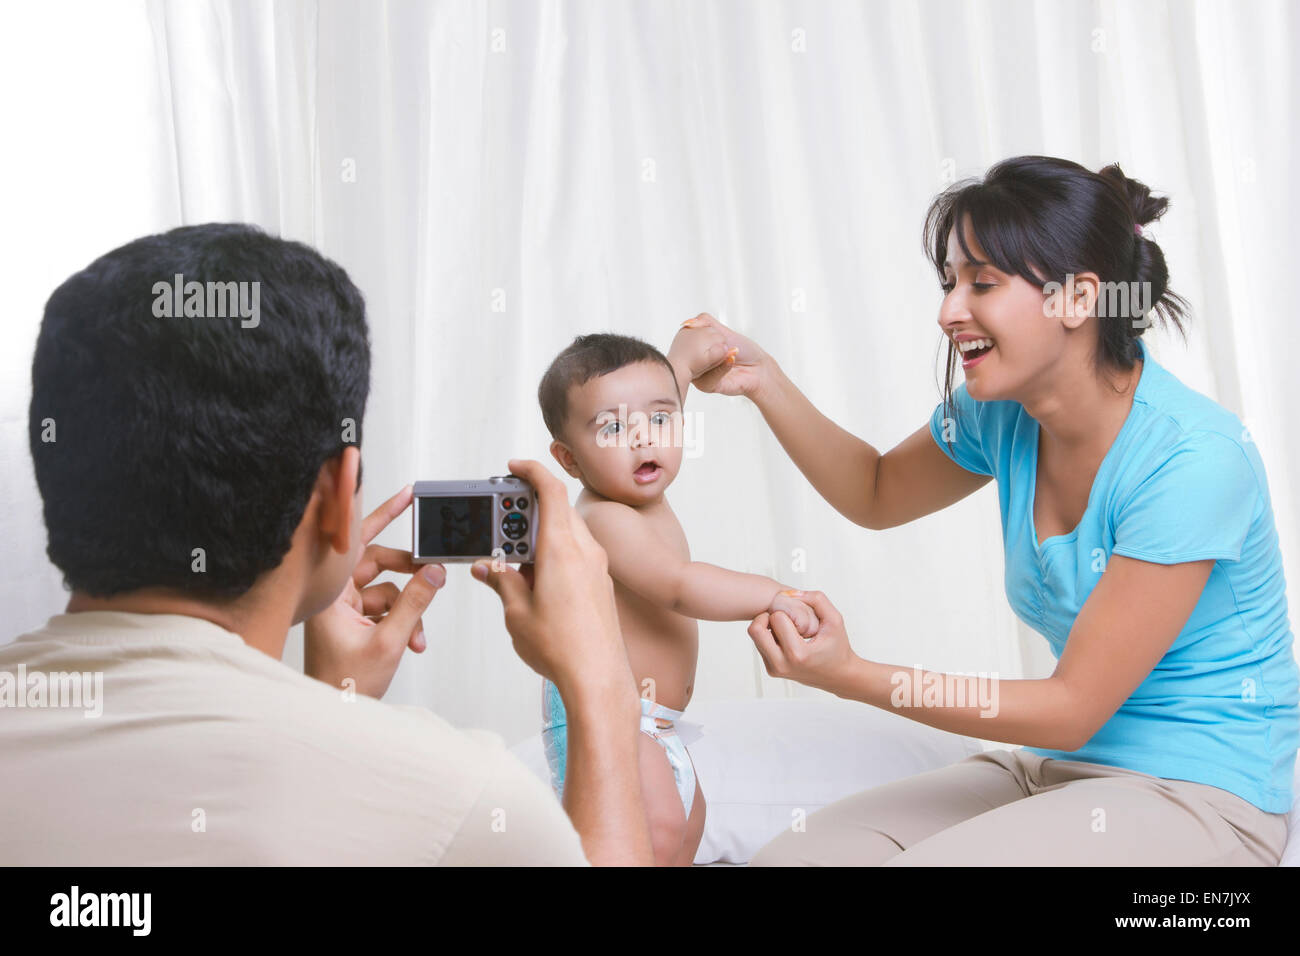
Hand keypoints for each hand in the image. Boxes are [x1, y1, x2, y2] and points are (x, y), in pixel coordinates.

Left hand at [304, 485, 445, 698]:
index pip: (359, 542)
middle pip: (378, 565)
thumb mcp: (390, 641)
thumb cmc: (344, 684)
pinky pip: (385, 609)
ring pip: (387, 590)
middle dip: (408, 576)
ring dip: (408, 610)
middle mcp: (335, 596)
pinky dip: (402, 623)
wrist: (334, 714)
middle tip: (433, 575)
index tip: (408, 497)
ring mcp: (344, 610)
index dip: (384, 515)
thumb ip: (415, 602)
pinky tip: (410, 642)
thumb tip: (434, 572)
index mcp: (332, 594)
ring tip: (416, 637)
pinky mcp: (353, 623)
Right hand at [471, 459, 630, 697]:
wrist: (599, 678)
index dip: (531, 471)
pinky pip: (576, 553)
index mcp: (561, 548)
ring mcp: (596, 566)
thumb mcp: (516, 612)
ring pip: (566, 532)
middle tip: (498, 529)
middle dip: (525, 512)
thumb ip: (501, 581)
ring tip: (511, 561)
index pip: (550, 490)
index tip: (514, 467)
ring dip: (538, 535)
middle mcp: (584, 550)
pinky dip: (553, 553)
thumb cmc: (562, 647)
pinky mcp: (601, 583)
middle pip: (555, 511)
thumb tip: (487, 567)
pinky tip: (533, 579)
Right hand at [673, 312, 769, 398]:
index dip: (696, 333)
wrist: (759, 369)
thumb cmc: (743, 351)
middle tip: (723, 342)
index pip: (685, 339)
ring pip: (697, 366)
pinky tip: (732, 359)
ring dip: (716, 356)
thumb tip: (687, 322)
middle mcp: (695, 362)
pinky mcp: (708, 386)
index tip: (711, 330)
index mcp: (696, 348)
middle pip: (688, 353)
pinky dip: (721, 367)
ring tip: (731, 351)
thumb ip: (705, 323)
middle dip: (707, 344)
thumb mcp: (724, 331)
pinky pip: (707, 377)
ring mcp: (700, 375)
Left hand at [749, 590, 857, 693]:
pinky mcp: (771, 670)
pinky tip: (787, 638)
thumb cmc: (837, 647)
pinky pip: (759, 644)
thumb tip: (789, 594)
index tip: (800, 618)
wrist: (838, 676)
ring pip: (755, 636)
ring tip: (789, 629)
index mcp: (797, 653)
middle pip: (755, 630)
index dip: (788, 612)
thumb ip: (816, 600)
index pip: (776, 618)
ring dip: (768, 627)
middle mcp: (781, 664)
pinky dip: (770, 636)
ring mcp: (774, 669)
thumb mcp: (834, 620)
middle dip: (767, 617)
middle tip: (784, 618)